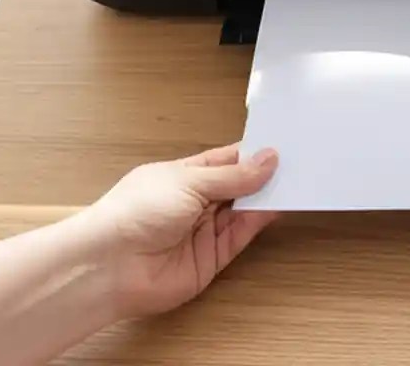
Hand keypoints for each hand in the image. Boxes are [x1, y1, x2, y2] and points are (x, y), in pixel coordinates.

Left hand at [76, 143, 278, 317]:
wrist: (111, 266)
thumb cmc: (138, 211)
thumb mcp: (189, 182)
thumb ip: (232, 176)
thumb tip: (268, 159)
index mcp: (181, 175)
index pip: (222, 160)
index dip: (249, 153)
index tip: (280, 143)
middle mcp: (193, 202)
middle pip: (236, 186)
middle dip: (262, 175)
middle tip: (297, 162)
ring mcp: (201, 230)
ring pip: (241, 210)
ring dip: (265, 198)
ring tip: (296, 181)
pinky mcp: (210, 258)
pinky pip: (239, 236)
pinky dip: (259, 222)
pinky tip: (278, 207)